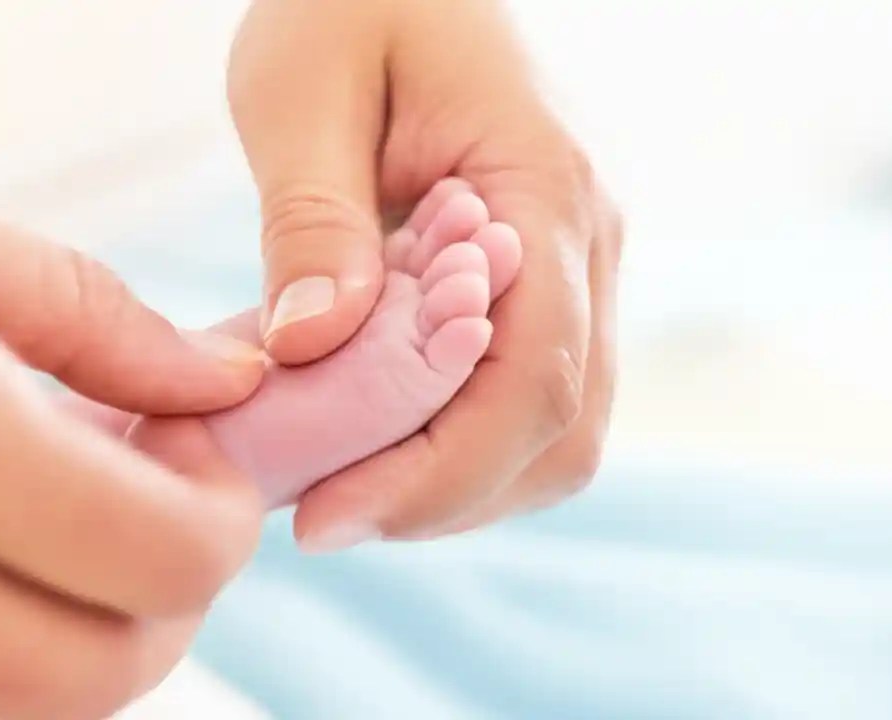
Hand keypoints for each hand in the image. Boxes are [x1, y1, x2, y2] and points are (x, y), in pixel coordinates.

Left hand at [228, 0, 622, 548]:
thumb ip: (314, 218)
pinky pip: (526, 397)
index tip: (325, 516)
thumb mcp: (304, 89)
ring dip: (453, 483)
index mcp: (545, 189)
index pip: (532, 377)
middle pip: (558, 429)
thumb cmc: (350, 3)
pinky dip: (456, 445)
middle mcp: (587, 241)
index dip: (437, 474)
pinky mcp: (543, 284)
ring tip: (337, 489)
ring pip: (554, 430)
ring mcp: (577, 266)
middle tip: (318, 517)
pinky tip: (371, 441)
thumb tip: (314, 346)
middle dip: (443, 498)